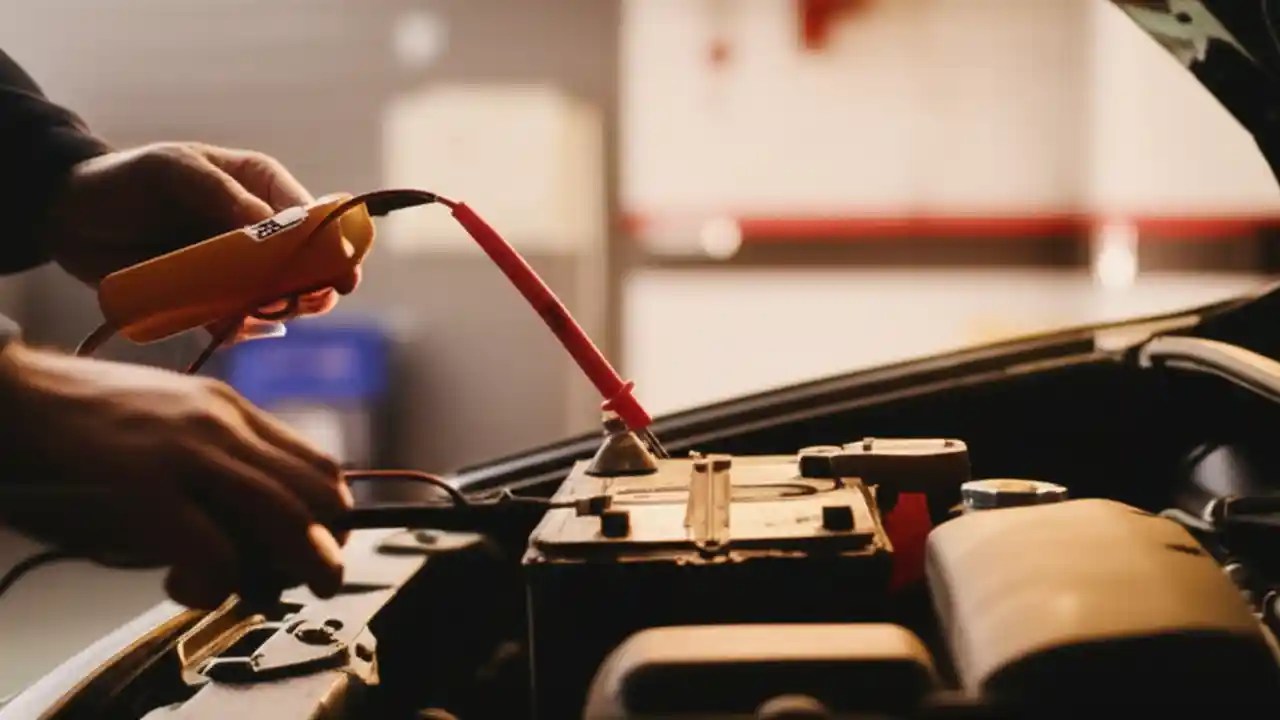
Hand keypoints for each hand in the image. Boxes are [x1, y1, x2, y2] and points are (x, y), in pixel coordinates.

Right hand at [0, 343, 352, 608]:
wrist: (8, 401)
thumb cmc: (77, 428)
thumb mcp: (166, 428)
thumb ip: (212, 465)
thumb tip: (250, 533)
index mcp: (229, 410)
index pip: (317, 464)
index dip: (332, 516)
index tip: (322, 547)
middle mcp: (221, 425)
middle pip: (318, 493)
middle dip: (327, 548)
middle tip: (310, 581)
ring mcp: (187, 455)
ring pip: (286, 519)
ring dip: (295, 568)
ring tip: (266, 592)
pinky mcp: (145, 491)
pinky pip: (216, 554)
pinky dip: (217, 585)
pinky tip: (187, 586)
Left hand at [42, 142, 359, 341]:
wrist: (69, 215)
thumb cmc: (128, 179)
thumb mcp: (178, 172)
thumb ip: (225, 197)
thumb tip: (274, 228)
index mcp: (263, 188)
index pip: (316, 217)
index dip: (337, 246)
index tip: (344, 274)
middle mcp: (259, 232)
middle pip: (309, 267)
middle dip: (314, 288)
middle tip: (305, 302)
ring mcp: (236, 270)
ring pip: (278, 300)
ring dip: (276, 312)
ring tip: (259, 313)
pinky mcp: (211, 300)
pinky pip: (238, 324)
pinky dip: (238, 331)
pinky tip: (228, 328)